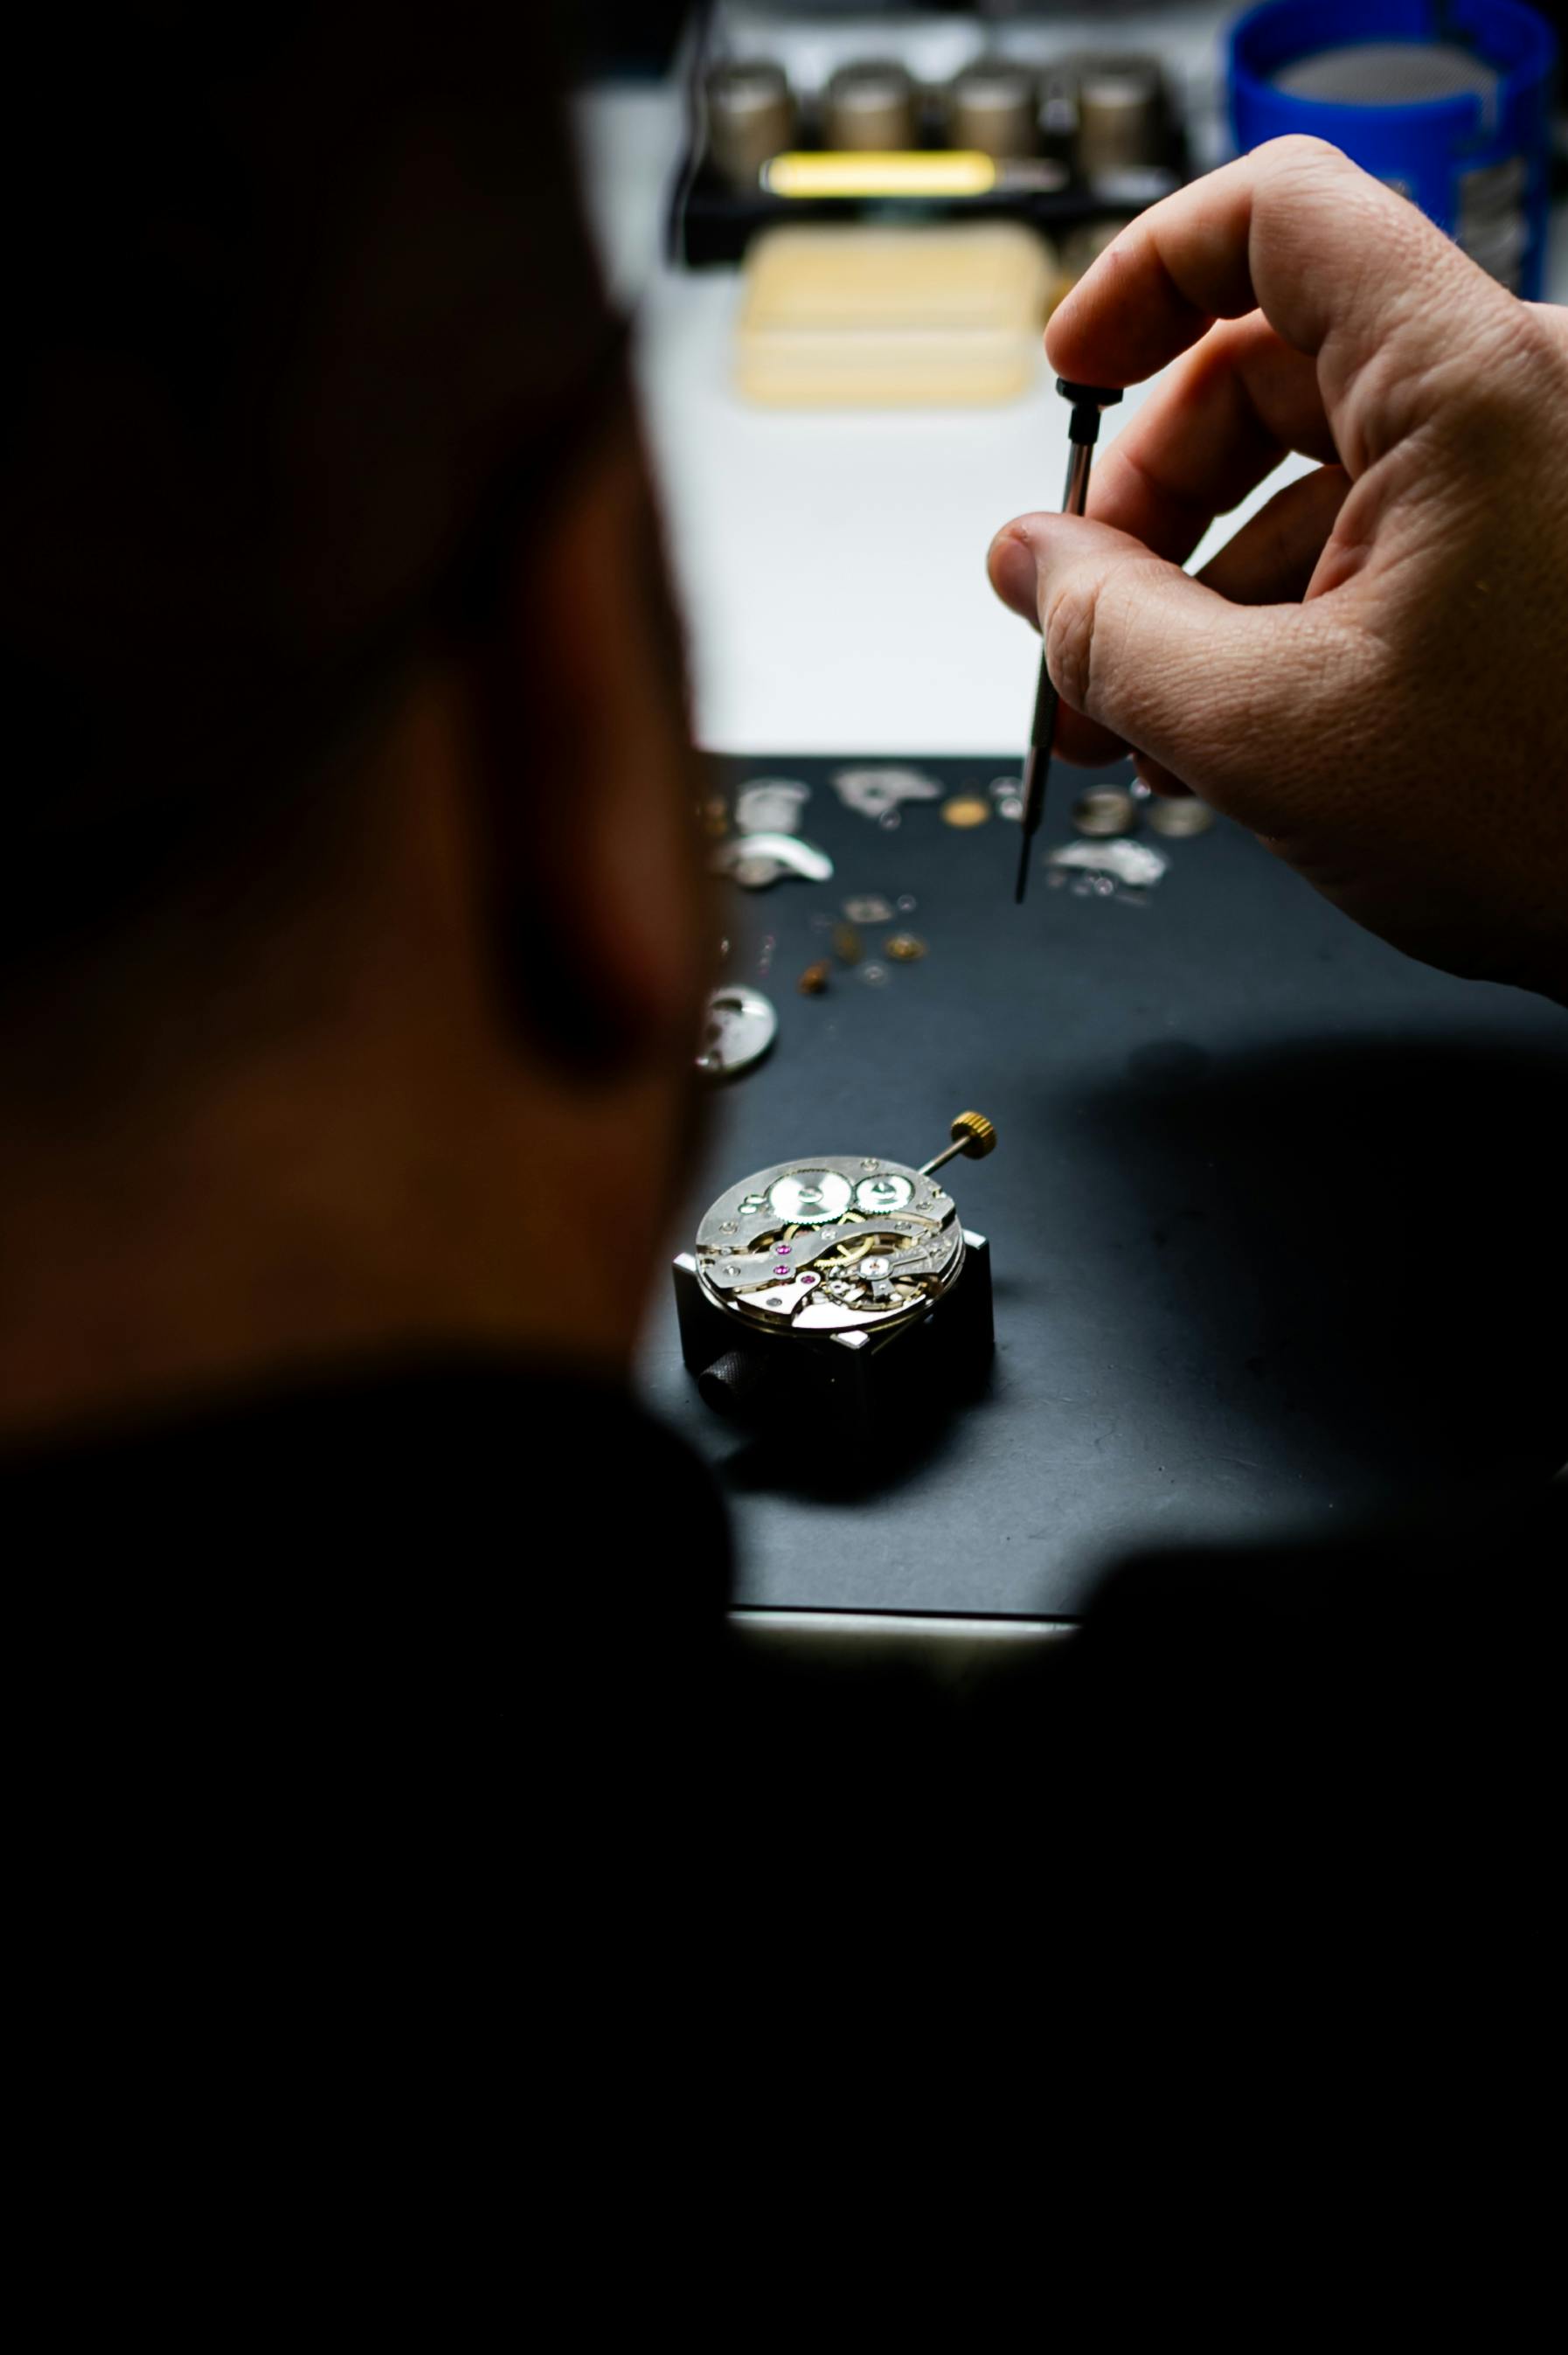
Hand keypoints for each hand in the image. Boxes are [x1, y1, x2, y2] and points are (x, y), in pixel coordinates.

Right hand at [988, 137, 1567, 1004]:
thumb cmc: (1555, 824)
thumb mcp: (1270, 734)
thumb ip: (1109, 634)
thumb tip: (1026, 564)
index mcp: (1463, 386)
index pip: (1274, 217)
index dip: (1142, 275)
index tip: (1071, 373)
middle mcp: (1513, 401)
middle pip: (1266, 372)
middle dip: (1147, 510)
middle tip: (1078, 632)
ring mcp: (1529, 479)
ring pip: (1311, 480)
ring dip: (1201, 596)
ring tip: (1142, 731)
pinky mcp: (1535, 555)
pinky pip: (1377, 546)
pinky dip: (1284, 624)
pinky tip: (1228, 738)